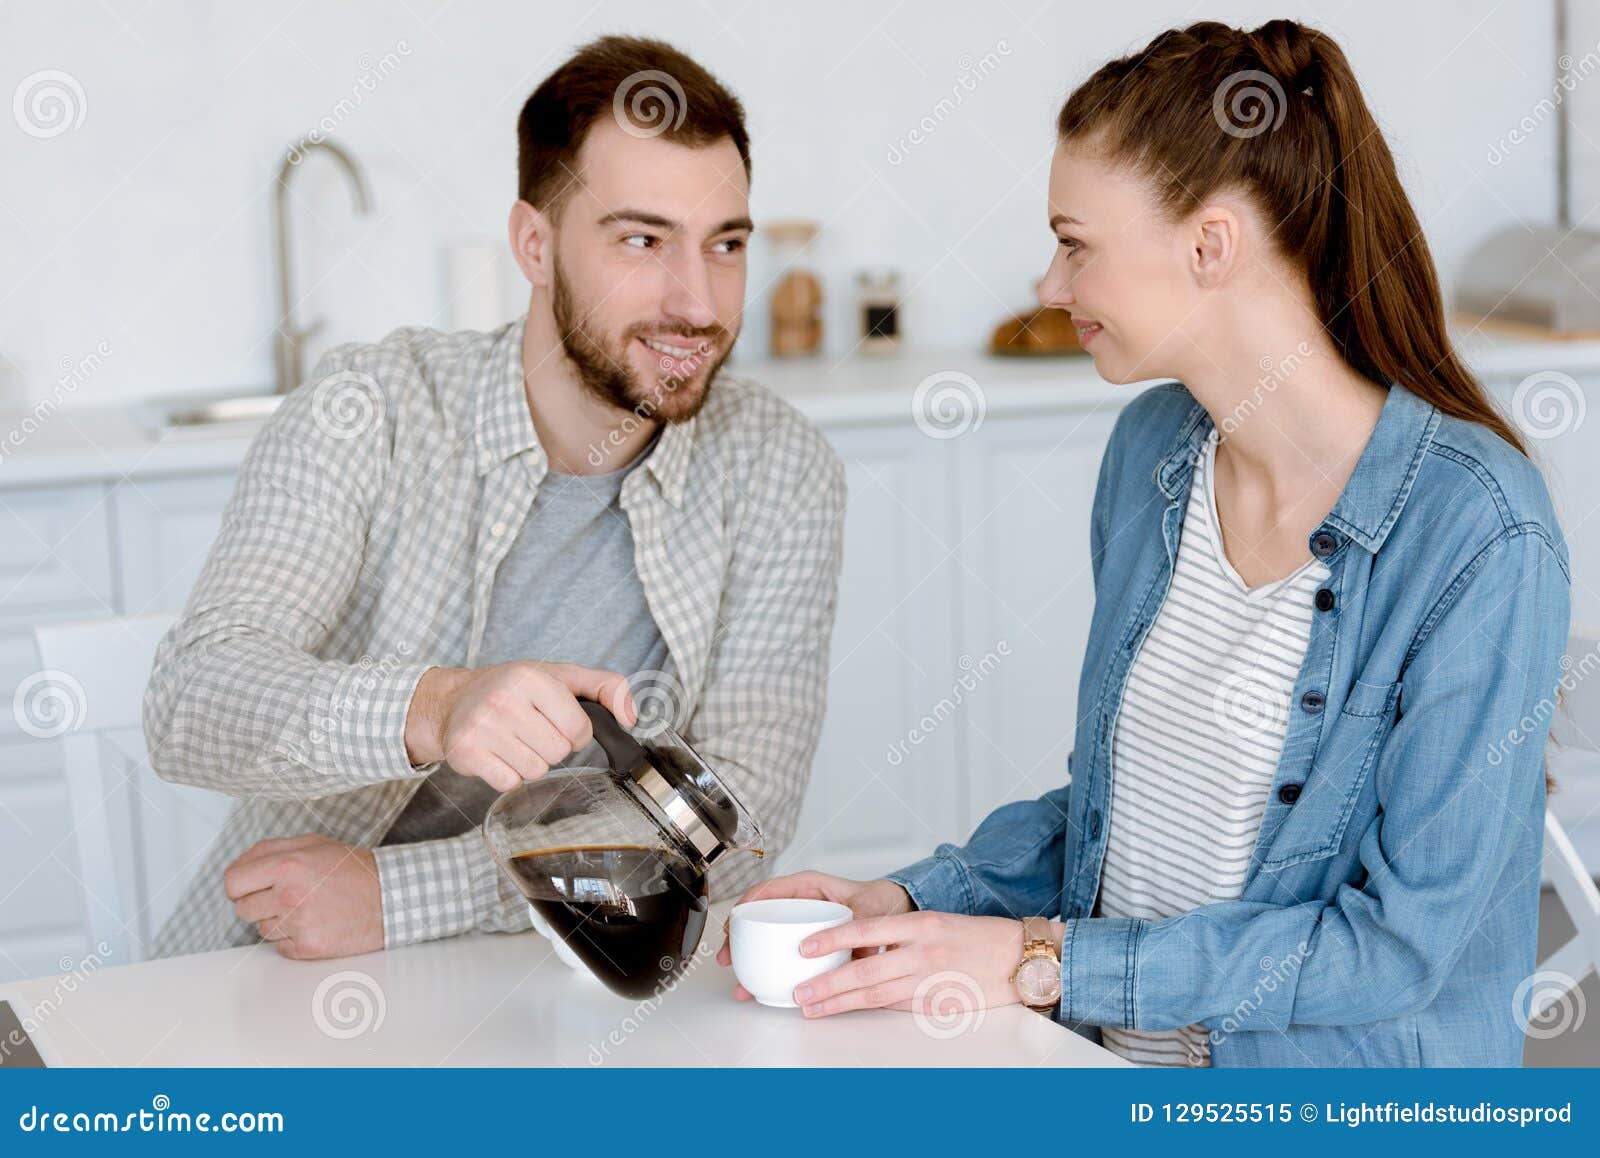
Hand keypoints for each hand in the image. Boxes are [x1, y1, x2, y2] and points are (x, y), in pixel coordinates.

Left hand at [223, 834, 382, 959]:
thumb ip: (270, 850)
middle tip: (285, 895)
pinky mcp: (308, 947)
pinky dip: (292, 937)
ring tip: (307, 907)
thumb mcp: (313, 843)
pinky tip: (314, 923)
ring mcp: (298, 924)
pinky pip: (279, 946)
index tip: (250, 885)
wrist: (390, 897)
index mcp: (287, 865)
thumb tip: (238, 867)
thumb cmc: (353, 870)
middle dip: (258, 902)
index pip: (232, 881)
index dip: (239, 884)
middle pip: (242, 908)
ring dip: (277, 920)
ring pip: (261, 928)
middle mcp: (289, 895)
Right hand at [403, 660, 637, 790]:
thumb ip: (606, 687)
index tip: (557, 721)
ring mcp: (483, 728)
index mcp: (532, 678)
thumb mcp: (561, 676)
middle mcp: (505, 700)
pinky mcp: (466, 753)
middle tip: (532, 729)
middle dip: (551, 746)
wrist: (452, 700)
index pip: (579, 728)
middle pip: (558, 753)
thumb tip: (632, 716)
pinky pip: (510, 782)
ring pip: (536, 770)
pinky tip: (498, 754)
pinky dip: (508, 774)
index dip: (575, 732)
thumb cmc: (512, 688)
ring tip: (514, 739)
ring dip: (530, 761)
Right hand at [714, 871, 915, 999]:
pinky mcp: (809, 944)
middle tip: (728, 957)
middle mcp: (802, 903)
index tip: (733, 923)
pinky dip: (771, 969)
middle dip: (738, 937)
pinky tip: (764, 987)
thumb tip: (859, 948)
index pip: (768, 889)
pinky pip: (783, 955)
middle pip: (760, 916)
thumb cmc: (880, 902)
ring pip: (767, 938)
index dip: (746, 905)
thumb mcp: (870, 909)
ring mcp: (803, 925)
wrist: (895, 914)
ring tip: (741, 982)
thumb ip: (862, 925)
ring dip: (750, 959)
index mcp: (810, 886)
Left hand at [785, 909, 1028, 1018]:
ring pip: (875, 995)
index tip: (806, 948)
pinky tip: (847, 1010)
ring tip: (812, 1007)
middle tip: (799, 992)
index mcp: (920, 924)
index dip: (832, 940)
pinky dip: (869, 1009)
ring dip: (839, 1003)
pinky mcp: (936, 1005)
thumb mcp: (936, 921)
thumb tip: (857, 946)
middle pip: (864, 972)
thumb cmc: (977, 937)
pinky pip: (895, 1006)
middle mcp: (923, 953)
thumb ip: (899, 932)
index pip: (866, 930)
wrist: (1018, 958)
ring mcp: (929, 982)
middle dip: (827, 984)